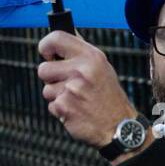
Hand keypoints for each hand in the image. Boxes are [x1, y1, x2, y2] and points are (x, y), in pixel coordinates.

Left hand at [37, 32, 135, 149]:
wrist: (120, 127)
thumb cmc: (110, 98)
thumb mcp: (103, 69)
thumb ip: (82, 54)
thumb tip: (61, 40)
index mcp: (92, 57)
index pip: (56, 38)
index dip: (46, 46)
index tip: (48, 54)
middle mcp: (82, 71)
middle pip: (43, 68)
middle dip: (52, 79)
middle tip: (70, 85)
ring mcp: (72, 89)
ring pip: (47, 89)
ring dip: (59, 96)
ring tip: (78, 100)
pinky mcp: (64, 106)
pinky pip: (51, 105)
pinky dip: (62, 109)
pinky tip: (78, 110)